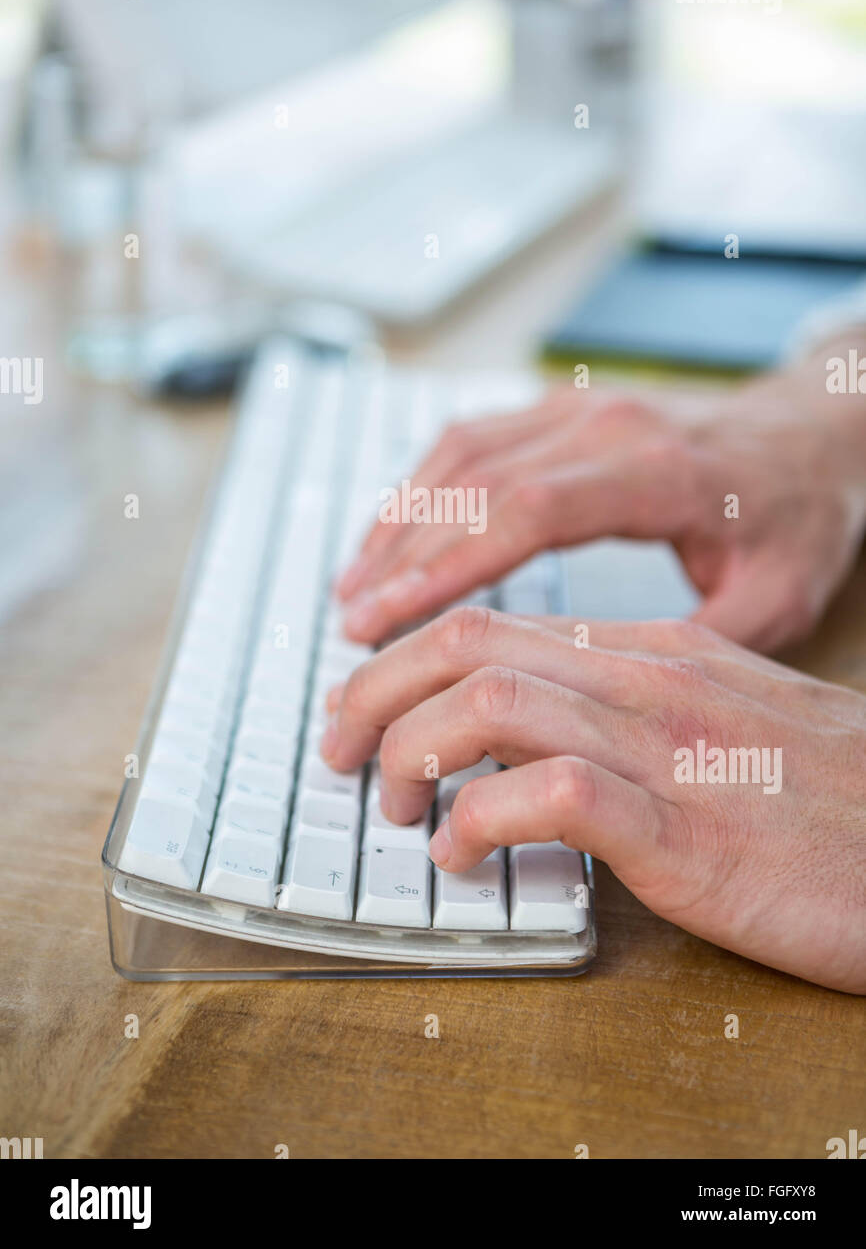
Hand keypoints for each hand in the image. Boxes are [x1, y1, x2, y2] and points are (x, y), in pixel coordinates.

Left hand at [321, 608, 865, 992]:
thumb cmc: (833, 799)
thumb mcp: (728, 723)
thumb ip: (638, 709)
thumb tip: (536, 736)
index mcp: (657, 650)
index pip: (496, 622)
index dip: (407, 659)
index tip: (367, 704)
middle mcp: (649, 679)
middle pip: (467, 643)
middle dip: (374, 690)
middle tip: (339, 749)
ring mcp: (664, 747)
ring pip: (485, 701)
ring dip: (406, 752)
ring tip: (392, 806)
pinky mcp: (681, 829)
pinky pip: (542, 796)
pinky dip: (475, 822)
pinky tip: (462, 855)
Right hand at [336, 354, 865, 651]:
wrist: (813, 426)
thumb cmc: (797, 509)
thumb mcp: (777, 593)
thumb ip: (696, 646)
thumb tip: (607, 702)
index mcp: (658, 471)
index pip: (528, 512)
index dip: (449, 565)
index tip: (390, 619)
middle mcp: (606, 426)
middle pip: (476, 483)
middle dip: (403, 556)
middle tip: (352, 625)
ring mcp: (579, 408)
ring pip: (460, 454)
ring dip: (398, 521)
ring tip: (353, 589)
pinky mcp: (562, 408)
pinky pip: (472, 439)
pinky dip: (421, 489)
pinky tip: (393, 535)